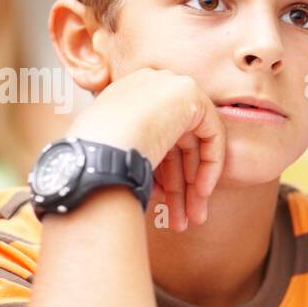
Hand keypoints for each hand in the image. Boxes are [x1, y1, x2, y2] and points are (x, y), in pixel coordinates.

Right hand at [67, 68, 225, 230]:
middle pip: (174, 145)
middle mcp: (147, 88)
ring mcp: (168, 87)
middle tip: (181, 219)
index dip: (161, 175)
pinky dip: (210, 165)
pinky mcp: (190, 94)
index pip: (153, 139)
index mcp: (124, 100)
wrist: (99, 149)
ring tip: (192, 219)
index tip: (161, 202)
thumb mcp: (116, 159)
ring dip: (193, 186)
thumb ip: (139, 162)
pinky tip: (202, 193)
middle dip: (179, 187)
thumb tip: (154, 187)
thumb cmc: (96, 164)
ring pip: (192, 145)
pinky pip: (211, 134)